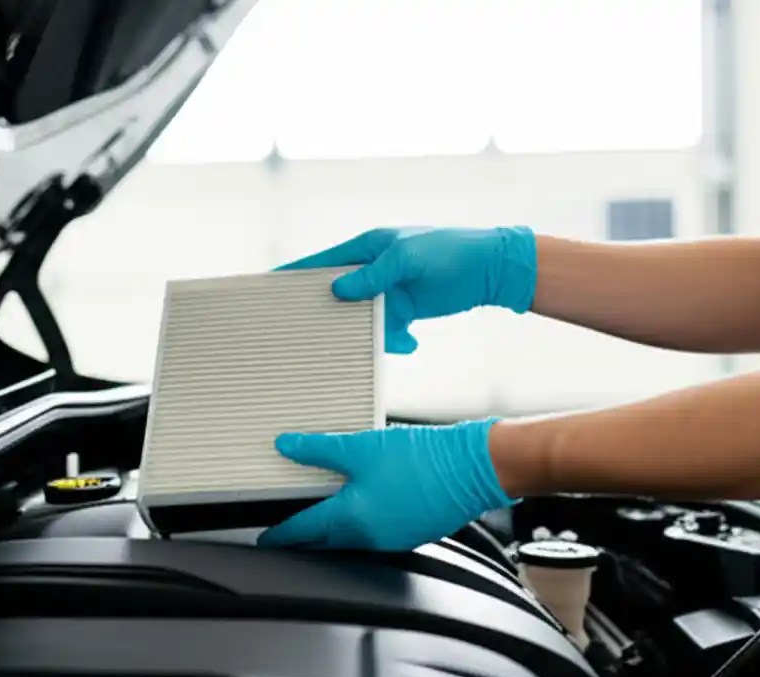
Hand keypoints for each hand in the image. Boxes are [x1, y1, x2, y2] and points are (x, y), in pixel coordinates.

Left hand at [256, 419, 515, 551]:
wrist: (472, 468)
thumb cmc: (424, 460)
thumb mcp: (361, 447)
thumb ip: (319, 449)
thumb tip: (287, 446)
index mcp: (352, 519)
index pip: (304, 532)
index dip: (282, 534)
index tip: (268, 538)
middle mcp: (371, 537)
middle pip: (326, 540)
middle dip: (306, 536)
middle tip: (290, 530)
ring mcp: (393, 539)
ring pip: (353, 540)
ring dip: (335, 531)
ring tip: (324, 514)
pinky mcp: (413, 533)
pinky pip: (377, 535)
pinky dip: (363, 525)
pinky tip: (367, 507)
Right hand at [279, 226, 536, 352]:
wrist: (491, 269)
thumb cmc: (449, 251)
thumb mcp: (409, 258)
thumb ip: (374, 275)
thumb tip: (337, 289)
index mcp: (367, 248)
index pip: (322, 262)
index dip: (295, 274)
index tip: (268, 285)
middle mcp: (373, 271)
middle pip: (337, 294)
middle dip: (326, 312)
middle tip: (303, 331)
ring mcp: (388, 292)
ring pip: (362, 318)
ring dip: (365, 332)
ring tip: (367, 344)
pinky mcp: (406, 311)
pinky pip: (388, 331)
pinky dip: (394, 341)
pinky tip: (409, 345)